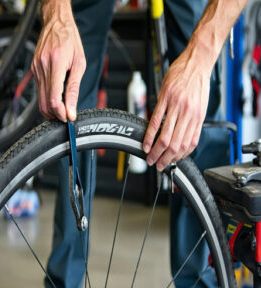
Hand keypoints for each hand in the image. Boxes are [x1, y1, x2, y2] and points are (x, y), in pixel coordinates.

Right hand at [31, 0, 85, 121]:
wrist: (56, 23)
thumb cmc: (71, 41)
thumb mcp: (79, 64)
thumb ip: (74, 89)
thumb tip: (71, 111)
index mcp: (55, 64)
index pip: (54, 99)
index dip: (61, 113)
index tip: (69, 118)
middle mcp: (42, 68)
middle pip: (45, 104)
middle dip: (56, 115)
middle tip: (67, 116)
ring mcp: (35, 69)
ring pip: (40, 100)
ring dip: (52, 109)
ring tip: (64, 108)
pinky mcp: (34, 70)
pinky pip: (39, 91)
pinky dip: (48, 99)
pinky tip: (58, 98)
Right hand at [143, 50, 210, 171]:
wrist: (196, 62)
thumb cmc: (198, 84)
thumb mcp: (201, 106)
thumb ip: (192, 123)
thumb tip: (183, 139)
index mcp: (198, 118)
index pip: (189, 145)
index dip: (179, 157)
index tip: (171, 163)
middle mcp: (188, 114)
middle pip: (176, 145)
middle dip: (165, 159)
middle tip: (157, 166)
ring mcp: (176, 106)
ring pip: (166, 136)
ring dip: (156, 151)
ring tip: (150, 158)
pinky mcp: (165, 98)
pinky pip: (156, 121)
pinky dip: (149, 135)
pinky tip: (145, 143)